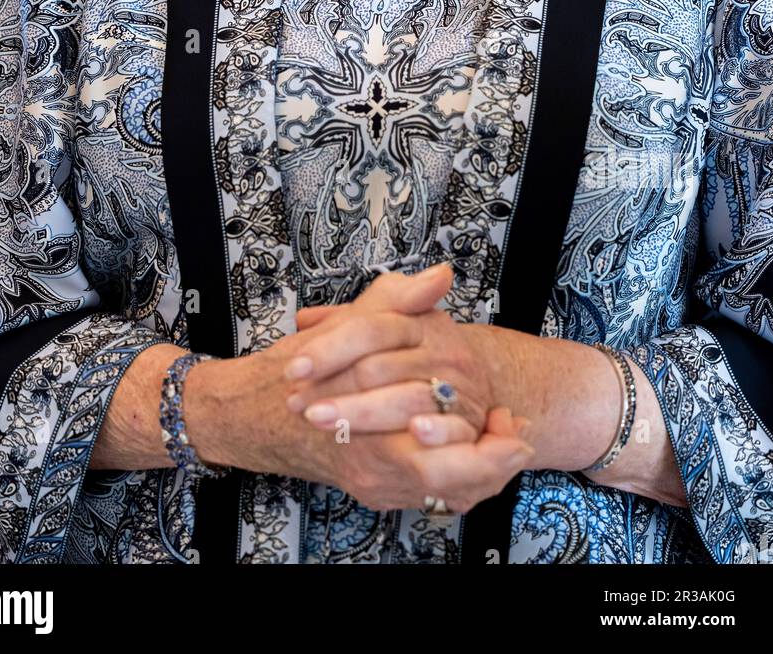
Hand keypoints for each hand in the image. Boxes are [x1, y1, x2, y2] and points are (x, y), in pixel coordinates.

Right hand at [184, 267, 532, 511]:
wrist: (256, 411)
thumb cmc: (299, 368)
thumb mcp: (350, 324)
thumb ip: (398, 298)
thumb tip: (439, 277)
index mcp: (372, 431)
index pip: (445, 455)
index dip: (487, 444)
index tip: (509, 418)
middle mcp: (374, 467)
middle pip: (451, 483)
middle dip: (493, 461)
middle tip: (515, 434)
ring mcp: (374, 483)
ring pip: (445, 494)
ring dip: (481, 470)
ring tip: (503, 441)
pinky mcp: (375, 489)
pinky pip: (429, 495)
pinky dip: (458, 478)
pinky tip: (473, 451)